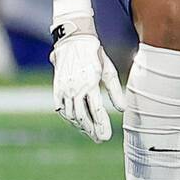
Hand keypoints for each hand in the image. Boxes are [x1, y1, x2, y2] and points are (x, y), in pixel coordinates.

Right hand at [50, 18, 123, 141]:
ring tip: (91, 133)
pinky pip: (62, 109)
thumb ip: (115, 90)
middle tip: (100, 139)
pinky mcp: (57, 88)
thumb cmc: (94, 54)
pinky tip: (77, 123)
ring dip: (81, 126)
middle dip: (92, 131)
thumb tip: (122, 109)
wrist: (72, 40)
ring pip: (71, 115)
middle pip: (82, 117)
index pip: (96, 111)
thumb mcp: (108, 70)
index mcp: (90, 83)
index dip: (101, 126)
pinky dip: (69, 118)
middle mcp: (75, 88)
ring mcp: (64, 89)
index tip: (106, 137)